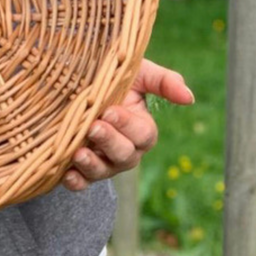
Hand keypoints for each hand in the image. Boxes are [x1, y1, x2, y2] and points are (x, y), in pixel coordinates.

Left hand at [62, 58, 193, 191]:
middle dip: (109, 142)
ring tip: (79, 153)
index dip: (127, 125)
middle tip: (93, 127)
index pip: (142, 134)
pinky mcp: (81, 169)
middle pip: (124, 155)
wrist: (77, 81)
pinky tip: (66, 174)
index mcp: (141, 129)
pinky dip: (76, 181)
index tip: (109, 111)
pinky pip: (82, 182)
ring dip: (92, 165)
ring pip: (104, 171)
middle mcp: (125, 150)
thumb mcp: (139, 73)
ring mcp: (104, 161)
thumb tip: (189, 98)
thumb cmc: (114, 77)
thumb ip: (164, 81)